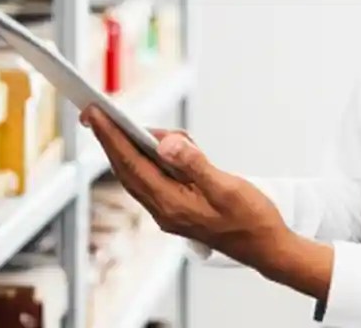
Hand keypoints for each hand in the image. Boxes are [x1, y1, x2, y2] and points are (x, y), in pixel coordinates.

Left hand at [81, 106, 330, 298]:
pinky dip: (146, 160)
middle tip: (94, 113)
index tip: (96, 114)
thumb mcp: (227, 187)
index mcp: (172, 205)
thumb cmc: (251, 219)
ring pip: (138, 175)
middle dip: (109, 141)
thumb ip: (195, 164)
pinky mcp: (178, 209)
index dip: (112, 137)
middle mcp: (164, 211)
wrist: (266, 247)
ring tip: (127, 124)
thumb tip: (164, 143)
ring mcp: (169, 212)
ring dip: (127, 149)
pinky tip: (156, 146)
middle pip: (127, 170)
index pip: (132, 165)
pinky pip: (153, 180)